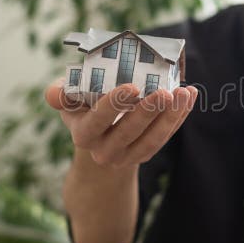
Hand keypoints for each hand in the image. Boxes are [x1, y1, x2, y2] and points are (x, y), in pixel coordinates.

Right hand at [45, 81, 197, 167]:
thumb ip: (60, 93)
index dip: (113, 105)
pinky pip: (164, 137)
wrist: (98, 136)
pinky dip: (178, 118)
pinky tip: (189, 97)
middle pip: (128, 132)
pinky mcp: (145, 153)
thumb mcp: (68, 100)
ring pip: (151, 139)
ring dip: (170, 117)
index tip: (131, 86)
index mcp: (83, 134)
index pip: (98, 121)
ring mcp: (126, 156)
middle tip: (165, 91)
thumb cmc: (82, 107)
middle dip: (148, 112)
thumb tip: (54, 93)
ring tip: (183, 93)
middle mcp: (103, 151)